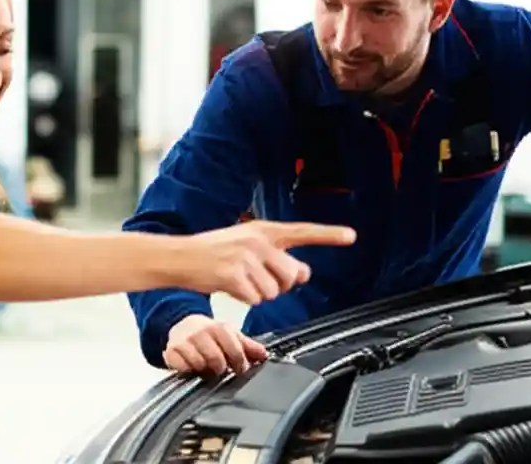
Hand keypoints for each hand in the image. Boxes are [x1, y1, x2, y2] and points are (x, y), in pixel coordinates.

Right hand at [164, 314, 266, 374]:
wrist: (184, 326)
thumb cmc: (210, 334)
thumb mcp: (230, 336)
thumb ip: (248, 346)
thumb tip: (263, 355)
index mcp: (219, 328)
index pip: (234, 350)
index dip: (239, 362)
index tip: (240, 368)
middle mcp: (201, 332)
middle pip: (217, 360)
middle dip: (221, 368)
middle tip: (220, 368)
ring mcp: (185, 341)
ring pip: (200, 364)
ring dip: (205, 369)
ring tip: (206, 366)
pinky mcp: (171, 350)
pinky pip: (183, 367)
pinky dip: (189, 370)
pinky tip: (192, 366)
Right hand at [179, 221, 355, 304]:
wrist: (179, 257)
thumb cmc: (211, 253)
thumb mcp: (245, 247)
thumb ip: (275, 258)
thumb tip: (303, 273)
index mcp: (262, 230)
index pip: (302, 231)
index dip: (328, 235)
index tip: (351, 236)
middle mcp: (257, 241)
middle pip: (291, 275)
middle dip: (279, 284)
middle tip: (256, 279)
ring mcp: (245, 257)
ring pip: (274, 291)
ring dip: (259, 294)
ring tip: (238, 280)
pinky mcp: (234, 275)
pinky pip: (255, 299)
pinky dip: (244, 299)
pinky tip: (229, 287)